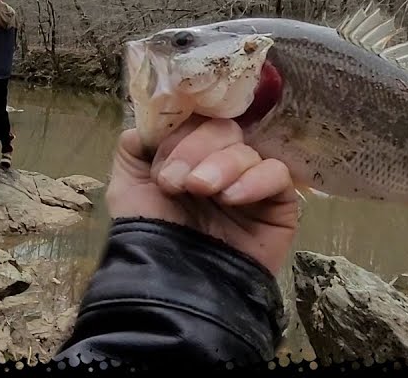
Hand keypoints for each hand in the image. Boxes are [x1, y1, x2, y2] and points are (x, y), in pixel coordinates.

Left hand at [106, 117, 298, 274]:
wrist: (175, 288)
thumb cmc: (150, 238)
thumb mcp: (127, 188)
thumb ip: (135, 147)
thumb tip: (150, 121)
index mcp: (187, 157)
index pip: (195, 120)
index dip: (179, 131)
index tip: (158, 162)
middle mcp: (219, 166)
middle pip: (222, 129)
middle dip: (194, 150)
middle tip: (176, 183)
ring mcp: (250, 185)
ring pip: (246, 150)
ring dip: (219, 165)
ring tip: (199, 190)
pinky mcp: (279, 206)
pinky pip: (278, 174)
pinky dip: (254, 179)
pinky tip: (231, 198)